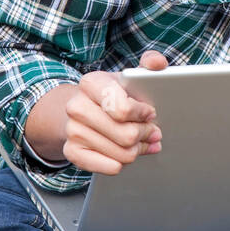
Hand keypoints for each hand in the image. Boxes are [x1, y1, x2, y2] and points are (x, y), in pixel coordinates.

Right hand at [62, 50, 167, 174]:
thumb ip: (149, 65)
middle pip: (125, 135)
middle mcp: (76, 106)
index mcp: (91, 83)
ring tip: (143, 142)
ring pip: (121, 154)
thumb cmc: (115, 94)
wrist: (83, 110)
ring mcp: (72, 131)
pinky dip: (122, 164)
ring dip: (137, 150)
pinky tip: (127, 154)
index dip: (143, 114)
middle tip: (153, 132)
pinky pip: (109, 168)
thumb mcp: (130, 76)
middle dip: (145, 134)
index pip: (123, 109)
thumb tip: (158, 63)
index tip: (150, 113)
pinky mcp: (72, 152)